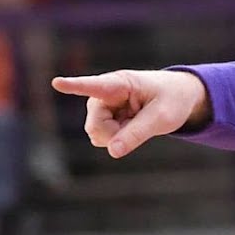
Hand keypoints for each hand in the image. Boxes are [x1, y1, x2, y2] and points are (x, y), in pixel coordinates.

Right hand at [51, 70, 210, 158]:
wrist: (178, 96)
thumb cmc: (172, 100)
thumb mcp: (163, 118)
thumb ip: (138, 134)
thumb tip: (113, 152)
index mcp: (119, 83)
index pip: (94, 85)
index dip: (74, 85)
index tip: (57, 82)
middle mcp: (103, 95)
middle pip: (96, 126)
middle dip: (115, 134)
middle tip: (140, 123)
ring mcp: (100, 108)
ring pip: (97, 135)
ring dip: (119, 137)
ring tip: (137, 121)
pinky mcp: (102, 119)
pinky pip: (104, 140)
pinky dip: (120, 139)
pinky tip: (131, 126)